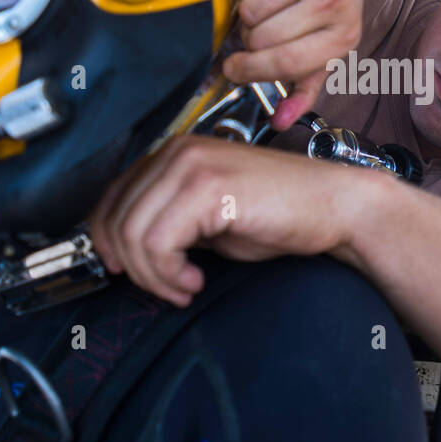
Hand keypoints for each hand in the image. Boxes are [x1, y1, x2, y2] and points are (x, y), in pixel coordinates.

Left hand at [88, 134, 374, 304]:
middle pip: (115, 220)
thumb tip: (123, 252)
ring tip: (185, 287)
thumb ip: (168, 222)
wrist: (333, 207)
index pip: (109, 199)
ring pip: (131, 235)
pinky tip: (195, 280)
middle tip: (169, 289)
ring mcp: (190, 165)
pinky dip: (169, 273)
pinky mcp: (207, 187)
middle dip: (135, 269)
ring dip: (154, 276)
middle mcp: (176, 151)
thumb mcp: (207, 218)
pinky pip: (158, 242)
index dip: (106, 244)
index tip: (126, 273)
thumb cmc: (278, 216)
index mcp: (173, 153)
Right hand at [221, 0, 362, 130]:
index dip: (252, 72)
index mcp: (345, 33)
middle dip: (250, 37)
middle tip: (258, 26)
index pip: (288, 64)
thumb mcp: (325, 40)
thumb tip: (281, 121)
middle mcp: (333, 0)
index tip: (233, 70)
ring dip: (245, 10)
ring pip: (249, 10)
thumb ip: (304, 85)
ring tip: (263, 1)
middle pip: (263, 38)